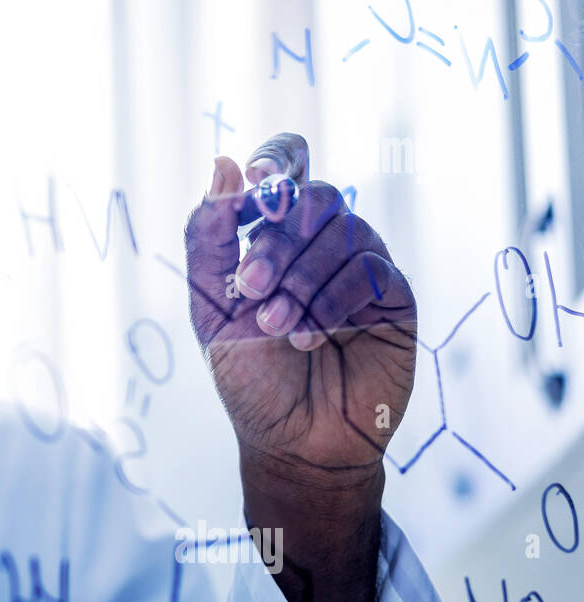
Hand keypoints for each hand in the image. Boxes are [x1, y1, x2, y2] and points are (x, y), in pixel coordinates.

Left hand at [184, 132, 416, 481]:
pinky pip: (370, 269)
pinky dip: (331, 299)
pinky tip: (308, 336)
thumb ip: (209, 239)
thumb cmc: (250, 376)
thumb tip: (224, 164)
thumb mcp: (210, 307)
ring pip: (344, 230)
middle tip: (250, 288)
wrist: (292, 442)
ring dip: (300, 277)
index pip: (289, 166)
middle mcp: (322, 244)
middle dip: (278, 240)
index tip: (260, 182)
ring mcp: (360, 267)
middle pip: (315, 197)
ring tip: (275, 326)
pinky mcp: (393, 299)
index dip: (279, 158)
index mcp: (276, 236)